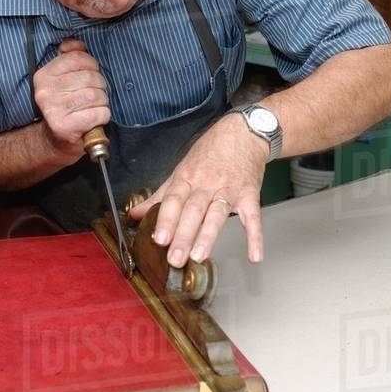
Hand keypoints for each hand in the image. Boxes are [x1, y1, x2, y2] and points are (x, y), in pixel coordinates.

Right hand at [32, 38, 110, 161]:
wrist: (55, 141)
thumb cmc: (64, 106)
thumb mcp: (61, 79)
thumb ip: (69, 57)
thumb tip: (78, 43)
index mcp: (43, 76)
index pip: (78, 58)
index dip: (92, 65)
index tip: (90, 75)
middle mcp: (45, 92)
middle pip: (91, 77)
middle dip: (99, 86)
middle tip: (94, 95)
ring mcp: (54, 110)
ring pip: (97, 95)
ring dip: (102, 102)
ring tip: (94, 107)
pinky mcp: (66, 127)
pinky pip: (99, 113)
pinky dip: (103, 116)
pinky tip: (95, 118)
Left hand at [129, 113, 266, 266]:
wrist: (244, 133)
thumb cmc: (211, 151)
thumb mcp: (182, 168)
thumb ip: (160, 195)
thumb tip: (135, 214)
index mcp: (187, 178)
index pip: (173, 200)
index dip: (165, 219)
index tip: (159, 239)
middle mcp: (207, 184)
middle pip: (193, 211)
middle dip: (183, 235)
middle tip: (175, 258)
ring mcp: (229, 190)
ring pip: (217, 214)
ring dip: (208, 235)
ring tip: (200, 256)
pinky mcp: (249, 195)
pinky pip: (253, 217)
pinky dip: (255, 237)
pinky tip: (254, 255)